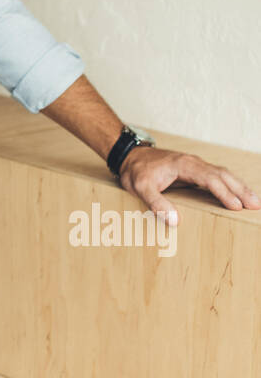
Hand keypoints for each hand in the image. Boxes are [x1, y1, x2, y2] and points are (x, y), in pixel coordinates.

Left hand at [119, 146, 260, 225]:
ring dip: (239, 187)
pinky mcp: (194, 170)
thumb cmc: (136, 171)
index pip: (210, 179)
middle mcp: (194, 162)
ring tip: (254, 201)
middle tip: (256, 204)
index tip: (236, 206)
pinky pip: (216, 176)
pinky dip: (229, 185)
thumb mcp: (140, 188)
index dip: (224, 193)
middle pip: (223, 174)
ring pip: (223, 174)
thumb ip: (156, 203)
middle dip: (240, 189)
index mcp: (184, 164)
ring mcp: (195, 165)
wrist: (130, 156)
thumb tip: (175, 221)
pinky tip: (237, 195)